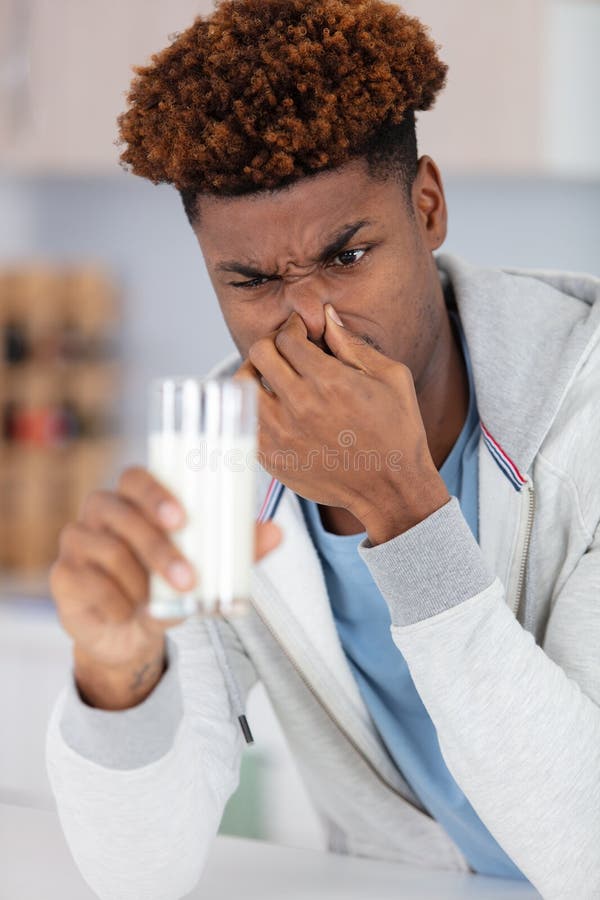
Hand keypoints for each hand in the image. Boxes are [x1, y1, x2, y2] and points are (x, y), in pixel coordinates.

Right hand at [50, 467, 280, 707]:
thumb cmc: (166, 586)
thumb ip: (236, 551)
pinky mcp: (62, 575)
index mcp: (134, 499)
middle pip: (120, 513)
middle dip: (157, 547)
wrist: (129, 634)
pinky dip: (116, 602)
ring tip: (156, 602)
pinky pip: (87, 583)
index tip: (182, 519)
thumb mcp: (204, 569)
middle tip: (188, 579)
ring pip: (107, 551)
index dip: (155, 493)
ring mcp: (77, 541)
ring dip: (139, 581)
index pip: (135, 477)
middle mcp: (100, 512)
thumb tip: (276, 532)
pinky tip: (129, 613)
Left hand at [235, 306, 448, 543]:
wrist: (390, 489)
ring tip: (271, 376)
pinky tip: (273, 407)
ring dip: (254, 374)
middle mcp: (300, 405)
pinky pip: (245, 418)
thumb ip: (353, 344)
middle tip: (283, 350)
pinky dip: (254, 407)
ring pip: (242, 385)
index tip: (300, 332)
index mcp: (330, 381)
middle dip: (271, 344)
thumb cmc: (397, 432)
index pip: (287, 337)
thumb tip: (327, 314)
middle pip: (259, 353)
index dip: (293, 327)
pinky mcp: (272, 457)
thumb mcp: (390, 378)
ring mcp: (282, 434)